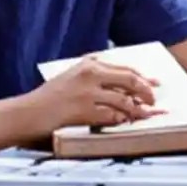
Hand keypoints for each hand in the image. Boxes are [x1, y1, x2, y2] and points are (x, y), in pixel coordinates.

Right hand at [23, 56, 162, 135]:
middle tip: (153, 101)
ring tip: (141, 114)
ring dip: (136, 109)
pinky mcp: (86, 111)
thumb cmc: (51, 96)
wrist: (32, 111)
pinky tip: (123, 121)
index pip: (125, 68)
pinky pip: (113, 115)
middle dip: (146, 92)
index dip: (144, 78)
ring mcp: (88, 93)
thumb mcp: (72, 75)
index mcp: (88, 64)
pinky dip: (121, 119)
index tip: (154, 84)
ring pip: (125, 100)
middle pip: (130, 80)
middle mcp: (90, 75)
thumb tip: (123, 82)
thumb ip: (94, 73)